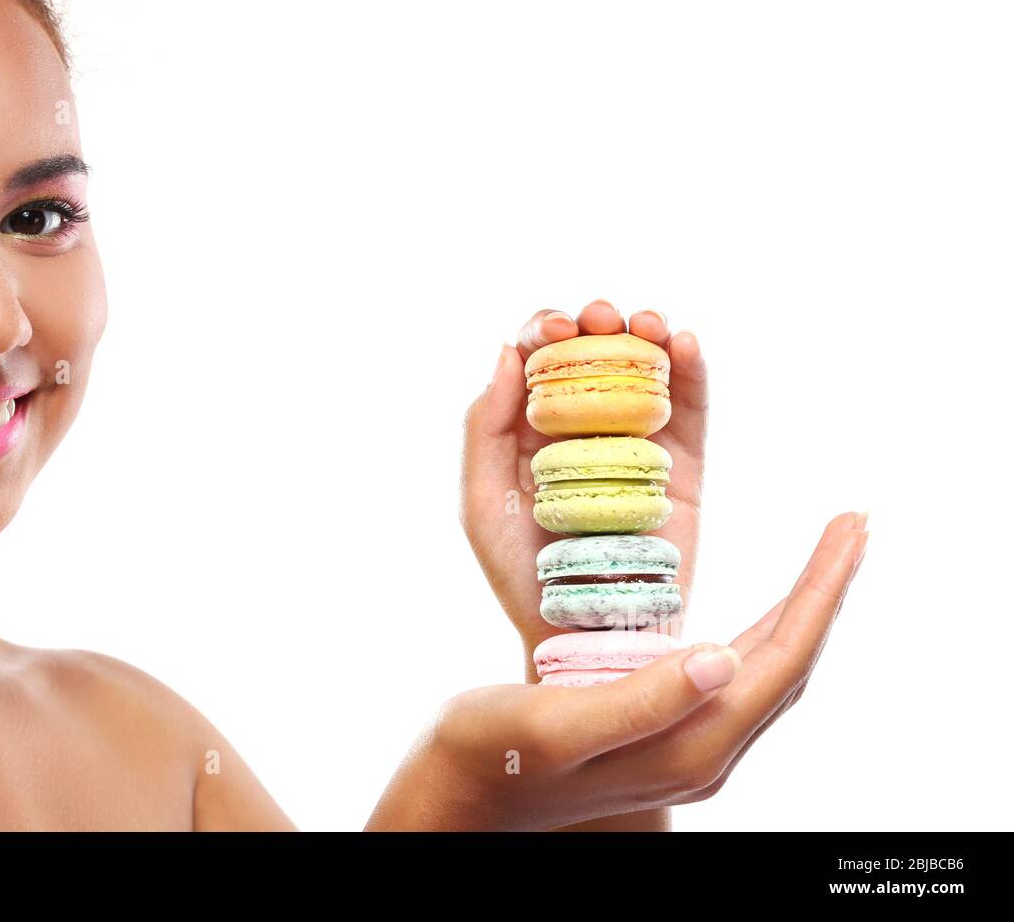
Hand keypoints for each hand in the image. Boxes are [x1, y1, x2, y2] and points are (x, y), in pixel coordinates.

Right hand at [367, 513, 868, 829]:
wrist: (463, 795)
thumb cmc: (491, 756)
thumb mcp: (554, 726)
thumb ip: (640, 701)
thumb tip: (722, 658)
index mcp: (688, 749)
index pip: (779, 661)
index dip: (821, 592)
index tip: (848, 528)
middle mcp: (704, 751)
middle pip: (790, 662)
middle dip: (829, 590)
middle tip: (854, 523)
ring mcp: (691, 743)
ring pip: (772, 669)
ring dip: (807, 607)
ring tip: (831, 551)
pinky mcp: (670, 729)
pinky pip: (743, 675)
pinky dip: (769, 628)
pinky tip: (773, 606)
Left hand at [461, 300, 707, 673]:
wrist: (585, 633)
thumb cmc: (522, 576)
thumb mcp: (483, 503)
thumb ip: (484, 429)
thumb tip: (507, 354)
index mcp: (531, 429)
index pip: (539, 360)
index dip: (546, 329)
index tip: (555, 330)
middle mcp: (586, 427)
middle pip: (595, 353)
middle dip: (596, 322)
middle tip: (599, 320)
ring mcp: (638, 443)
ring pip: (646, 369)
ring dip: (647, 331)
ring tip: (647, 324)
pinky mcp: (684, 466)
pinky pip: (691, 407)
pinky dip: (692, 367)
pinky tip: (685, 343)